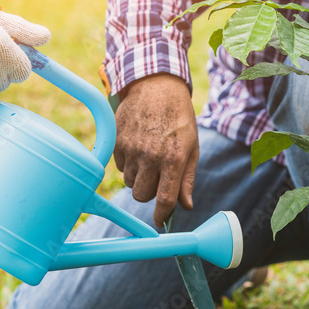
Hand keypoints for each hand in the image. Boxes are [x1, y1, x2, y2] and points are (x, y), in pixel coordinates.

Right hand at [114, 73, 198, 225]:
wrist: (155, 86)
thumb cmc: (178, 117)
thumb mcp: (191, 146)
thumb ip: (187, 178)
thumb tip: (185, 205)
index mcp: (172, 159)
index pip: (164, 199)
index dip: (161, 216)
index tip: (160, 222)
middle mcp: (150, 156)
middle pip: (142, 195)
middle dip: (149, 193)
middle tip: (157, 179)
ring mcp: (130, 149)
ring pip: (130, 182)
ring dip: (138, 177)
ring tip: (148, 157)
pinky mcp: (117, 143)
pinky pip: (120, 167)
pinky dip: (128, 163)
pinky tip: (137, 147)